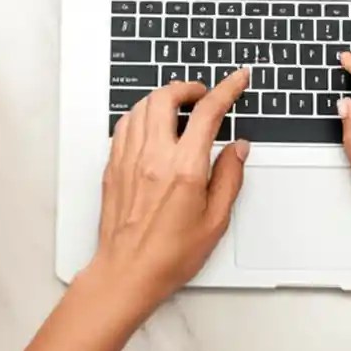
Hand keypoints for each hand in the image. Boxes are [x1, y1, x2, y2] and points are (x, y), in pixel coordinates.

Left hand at [86, 69, 250, 305]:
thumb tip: (238, 147)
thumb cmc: (170, 254)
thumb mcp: (215, 220)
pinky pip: (124, 124)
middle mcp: (153, 156)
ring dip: (162, 97)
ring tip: (178, 107)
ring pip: (141, 106)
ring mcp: (128, 158)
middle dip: (188, 87)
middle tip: (203, 94)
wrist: (128, 271)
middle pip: (166, 96)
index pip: (207, 112)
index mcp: (184, 168)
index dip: (226, 89)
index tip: (237, 79)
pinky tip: (150, 124)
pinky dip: (140, 114)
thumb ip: (229, 177)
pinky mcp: (113, 165)